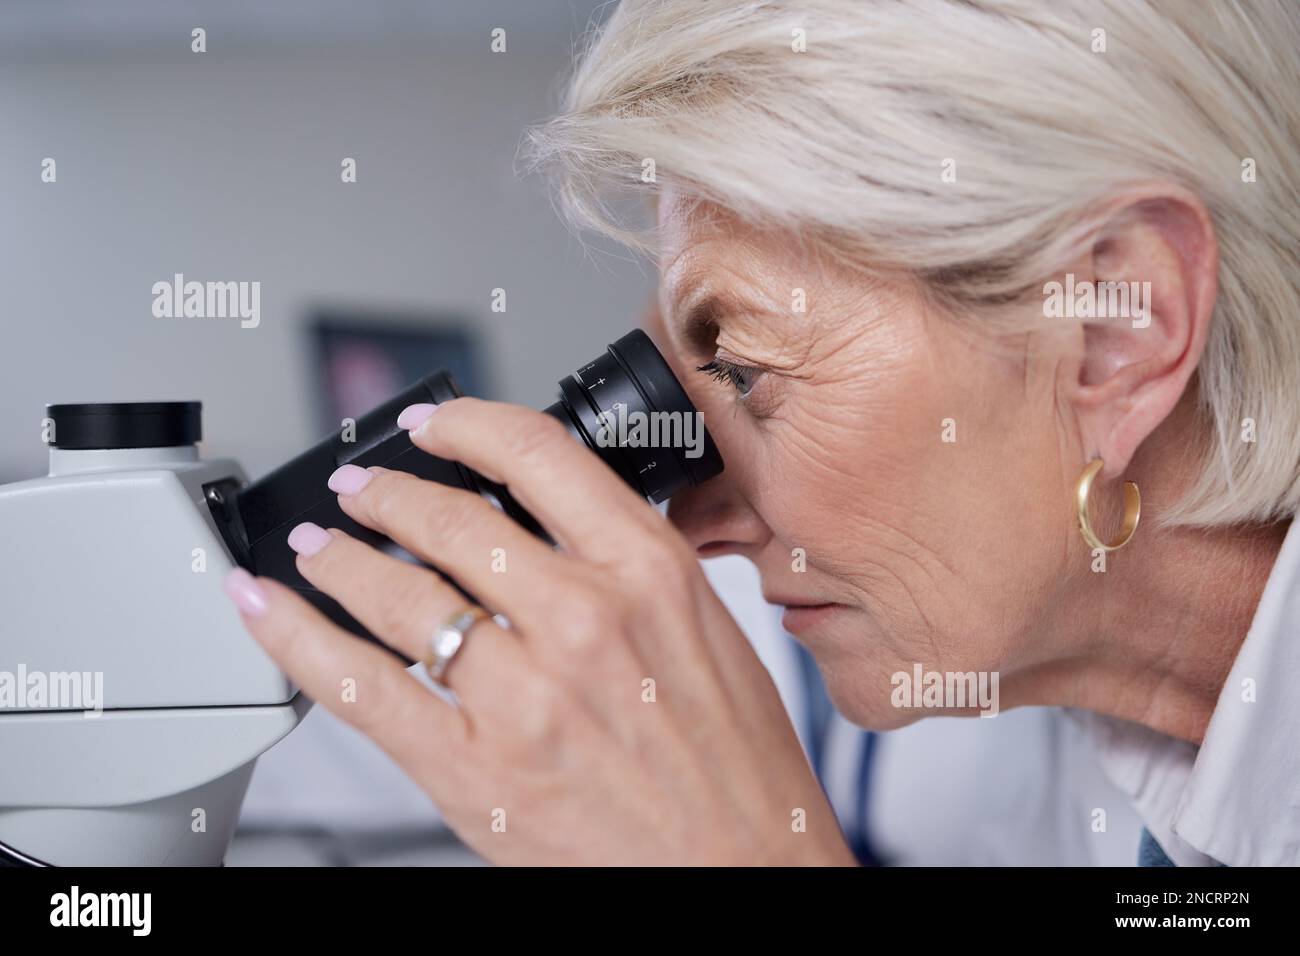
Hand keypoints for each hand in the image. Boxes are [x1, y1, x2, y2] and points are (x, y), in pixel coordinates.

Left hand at [223, 397, 853, 864]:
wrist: (742, 870)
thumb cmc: (738, 765)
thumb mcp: (710, 630)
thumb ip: (631, 566)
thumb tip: (553, 518)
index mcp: (649, 572)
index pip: (535, 455)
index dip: (466, 424)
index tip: (434, 425)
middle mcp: (582, 618)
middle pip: (448, 520)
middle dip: (385, 492)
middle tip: (360, 489)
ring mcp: (523, 695)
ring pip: (396, 594)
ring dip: (339, 558)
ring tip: (318, 547)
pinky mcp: (473, 769)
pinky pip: (361, 688)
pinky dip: (297, 641)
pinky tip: (267, 608)